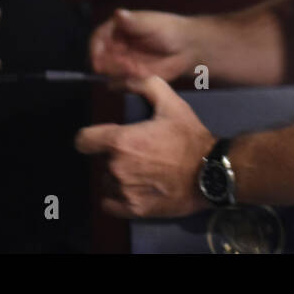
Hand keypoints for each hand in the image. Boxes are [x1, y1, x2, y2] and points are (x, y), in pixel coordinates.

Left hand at [75, 76, 211, 217]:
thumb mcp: (170, 102)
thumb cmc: (188, 137)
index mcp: (120, 142)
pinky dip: (117, 197)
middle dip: (113, 156)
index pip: (83, 140)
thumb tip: (116, 84)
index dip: (91, 137)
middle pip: (100, 161)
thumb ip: (142, 85)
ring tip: (139, 171)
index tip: (102, 138)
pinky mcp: (134, 209)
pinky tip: (133, 188)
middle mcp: (117, 168)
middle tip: (136, 152)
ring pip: (107, 182)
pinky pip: (110, 204)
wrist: (210, 172)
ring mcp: (124, 191)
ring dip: (117, 177)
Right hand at [90, 8, 193, 80]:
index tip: (98, 60)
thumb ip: (133, 22)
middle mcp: (115, 46)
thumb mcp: (151, 23)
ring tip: (137, 71)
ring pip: (109, 73)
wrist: (186, 48)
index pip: (97, 39)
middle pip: (101, 59)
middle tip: (127, 66)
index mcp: (116, 29)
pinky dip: (127, 83)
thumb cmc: (168, 29)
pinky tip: (143, 77)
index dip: (95, 49)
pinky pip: (121, 84)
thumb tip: (118, 13)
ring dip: (119, 74)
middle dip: (110, 65)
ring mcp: (122, 63)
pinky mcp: (131, 77)